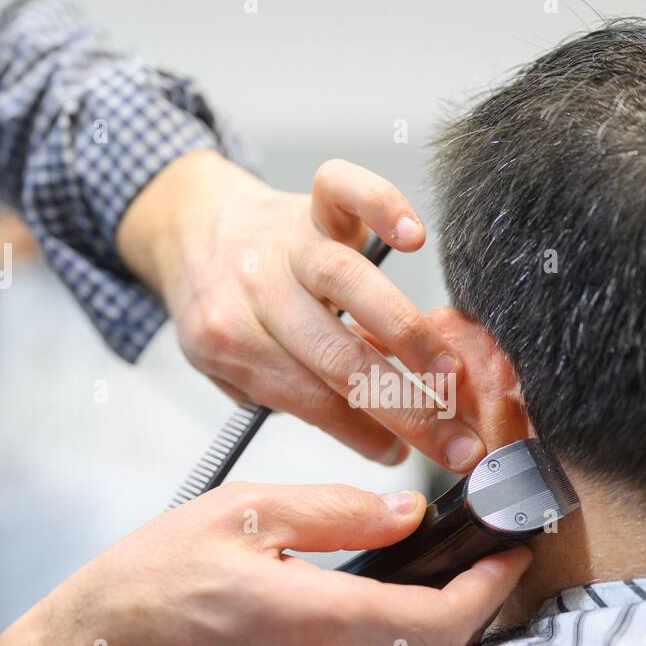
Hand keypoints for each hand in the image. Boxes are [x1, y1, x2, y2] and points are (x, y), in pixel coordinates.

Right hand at [0, 482, 530, 645]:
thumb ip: (332, 511)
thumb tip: (405, 515)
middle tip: (494, 544)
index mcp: (323, 623)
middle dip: (482, 598)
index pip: (445, 621)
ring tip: (456, 558)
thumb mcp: (240, 517)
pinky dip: (407, 631)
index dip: (493, 586)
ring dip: (448, 615)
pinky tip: (397, 589)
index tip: (513, 545)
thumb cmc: (147, 590)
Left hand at [115, 149, 485, 471]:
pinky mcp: (311, 203)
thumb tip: (379, 437)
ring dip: (406, 332)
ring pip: (347, 284)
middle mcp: (258, 291)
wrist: (190, 227)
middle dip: (405, 408)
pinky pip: (343, 190)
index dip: (363, 433)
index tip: (404, 455)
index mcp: (232, 342)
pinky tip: (413, 236)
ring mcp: (288, 243)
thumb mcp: (233, 366)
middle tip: (455, 441)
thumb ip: (292, 397)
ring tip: (448, 371)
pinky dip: (380, 206)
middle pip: (335, 358)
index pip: (309, 400)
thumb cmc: (224, 305)